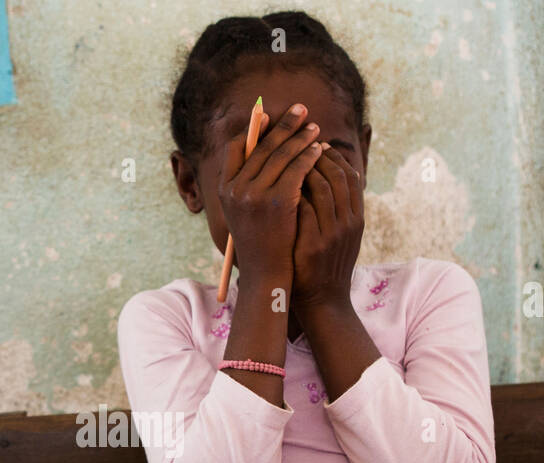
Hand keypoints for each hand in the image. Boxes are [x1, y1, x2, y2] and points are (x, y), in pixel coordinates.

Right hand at [218, 105, 324, 282]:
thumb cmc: (259, 243)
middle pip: (262, 146)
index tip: (269, 117)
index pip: (235, 147)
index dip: (253, 130)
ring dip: (300, 137)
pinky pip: (297, 169)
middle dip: (284, 125)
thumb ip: (247, 184)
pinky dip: (309, 156)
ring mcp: (255, 194)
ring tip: (314, 128)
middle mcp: (236, 188)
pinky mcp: (278, 201)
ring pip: (282, 155)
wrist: (266, 273)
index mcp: (224, 189)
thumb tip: (263, 150)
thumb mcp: (244, 212)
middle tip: (301, 109)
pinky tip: (319, 150)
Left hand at [292, 144, 363, 310]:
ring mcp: (334, 234)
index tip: (315, 145)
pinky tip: (278, 185)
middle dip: (317, 156)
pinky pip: (305, 209)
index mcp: (357, 217)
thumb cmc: (323, 264)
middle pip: (337, 175)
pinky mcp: (315, 246)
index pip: (349, 175)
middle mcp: (350, 223)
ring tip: (286, 161)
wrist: (322, 301)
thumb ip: (333, 209)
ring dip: (304, 169)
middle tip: (297, 145)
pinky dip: (293, 193)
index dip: (332, 156)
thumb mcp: (336, 234)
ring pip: (322, 187)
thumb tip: (320, 176)